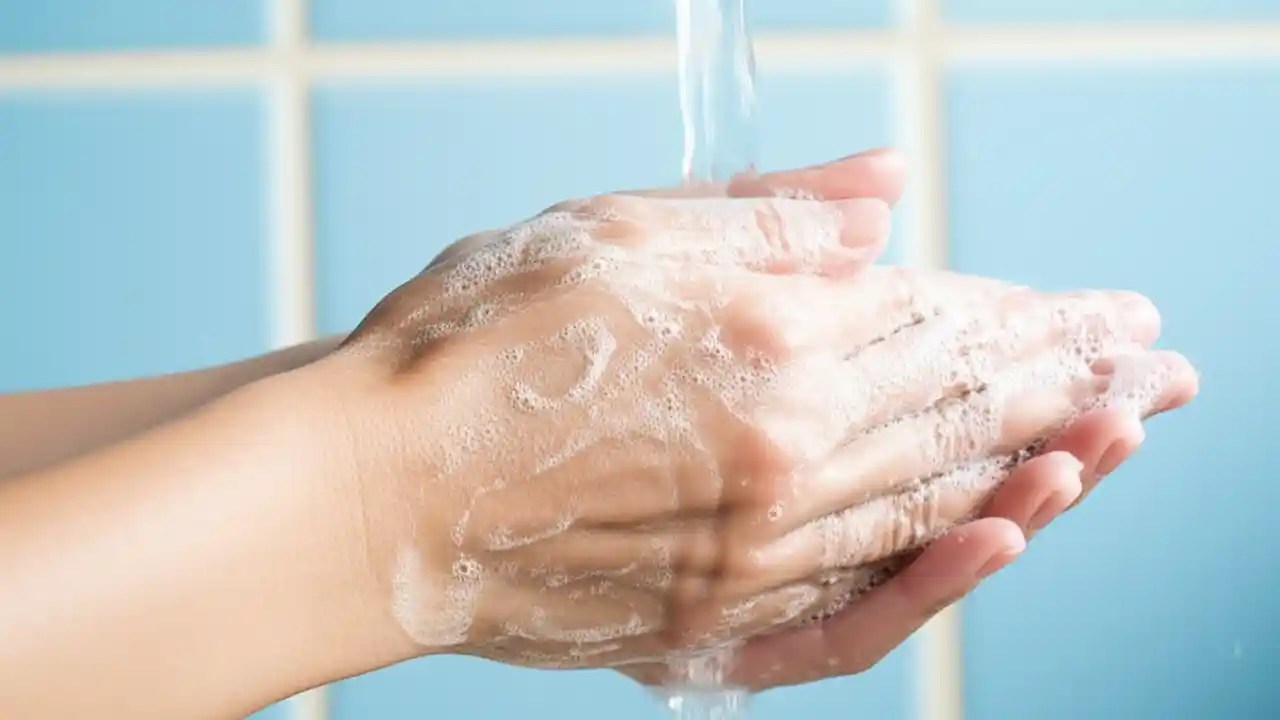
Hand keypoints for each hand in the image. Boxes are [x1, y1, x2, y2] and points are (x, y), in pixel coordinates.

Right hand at [321, 156, 1191, 672]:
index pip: (939, 321)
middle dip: (1068, 383)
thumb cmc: (470, 346)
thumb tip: (883, 194)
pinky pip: (861, 607)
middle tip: (1156, 371)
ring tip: (1119, 437)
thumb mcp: (614, 231)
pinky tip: (1004, 539)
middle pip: (960, 412)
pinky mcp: (716, 623)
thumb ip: (768, 218)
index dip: (1030, 312)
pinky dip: (941, 575)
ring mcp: (756, 552)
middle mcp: (781, 452)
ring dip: (1042, 464)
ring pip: (935, 501)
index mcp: (764, 337)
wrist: (367, 494)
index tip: (1103, 309)